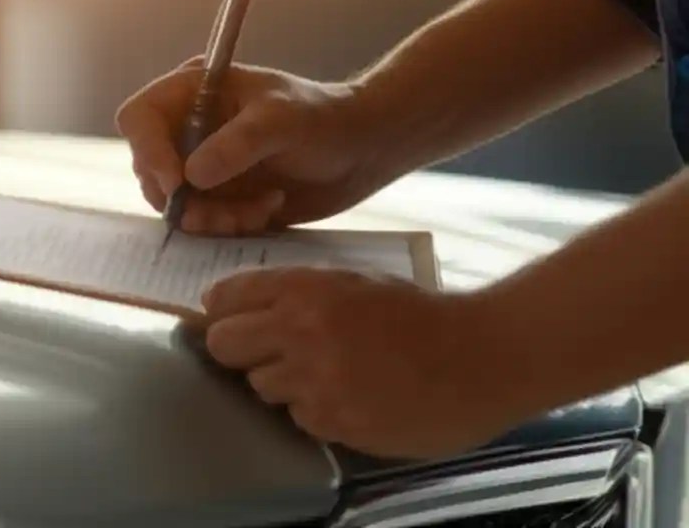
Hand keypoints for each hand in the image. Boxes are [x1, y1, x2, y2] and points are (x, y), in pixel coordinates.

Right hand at [115, 60, 395, 233]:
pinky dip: (230, 225)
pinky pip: (200, 224)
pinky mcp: (216, 198)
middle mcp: (187, 128)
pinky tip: (267, 209)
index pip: (139, 118)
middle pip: (149, 170)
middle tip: (228, 209)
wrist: (360, 151)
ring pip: (173, 205)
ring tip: (260, 207)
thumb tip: (190, 178)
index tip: (177, 183)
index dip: (147, 151)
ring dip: (212, 217)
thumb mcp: (282, 121)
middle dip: (186, 197)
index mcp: (193, 92)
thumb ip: (237, 145)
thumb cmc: (324, 119)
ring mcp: (199, 165)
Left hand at [202, 268, 512, 458]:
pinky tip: (350, 397)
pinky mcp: (332, 421)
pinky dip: (316, 411)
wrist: (480, 357)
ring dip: (283, 382)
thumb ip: (296, 292)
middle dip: (238, 349)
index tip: (230, 318)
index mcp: (304, 288)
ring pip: (260, 386)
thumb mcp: (353, 282)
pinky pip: (297, 417)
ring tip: (328, 373)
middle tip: (266, 352)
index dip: (224, 310)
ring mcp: (313, 380)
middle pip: (222, 345)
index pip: (225, 298)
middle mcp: (299, 331)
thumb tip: (238, 305)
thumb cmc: (418, 315)